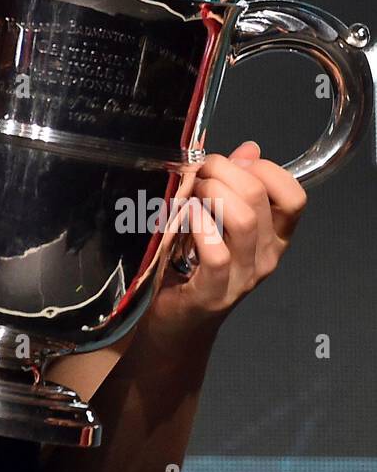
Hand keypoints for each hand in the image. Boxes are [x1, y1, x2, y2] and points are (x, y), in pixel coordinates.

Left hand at [144, 140, 308, 347]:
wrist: (178, 322)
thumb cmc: (195, 264)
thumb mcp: (219, 220)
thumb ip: (235, 185)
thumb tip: (249, 149)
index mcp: (274, 236)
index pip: (294, 195)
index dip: (263, 169)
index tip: (233, 164)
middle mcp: (266, 256)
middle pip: (258, 195)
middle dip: (221, 171)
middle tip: (198, 174)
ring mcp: (243, 276)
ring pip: (242, 218)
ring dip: (209, 193)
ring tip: (190, 195)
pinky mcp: (213, 292)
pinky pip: (215, 251)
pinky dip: (196, 224)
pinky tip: (183, 218)